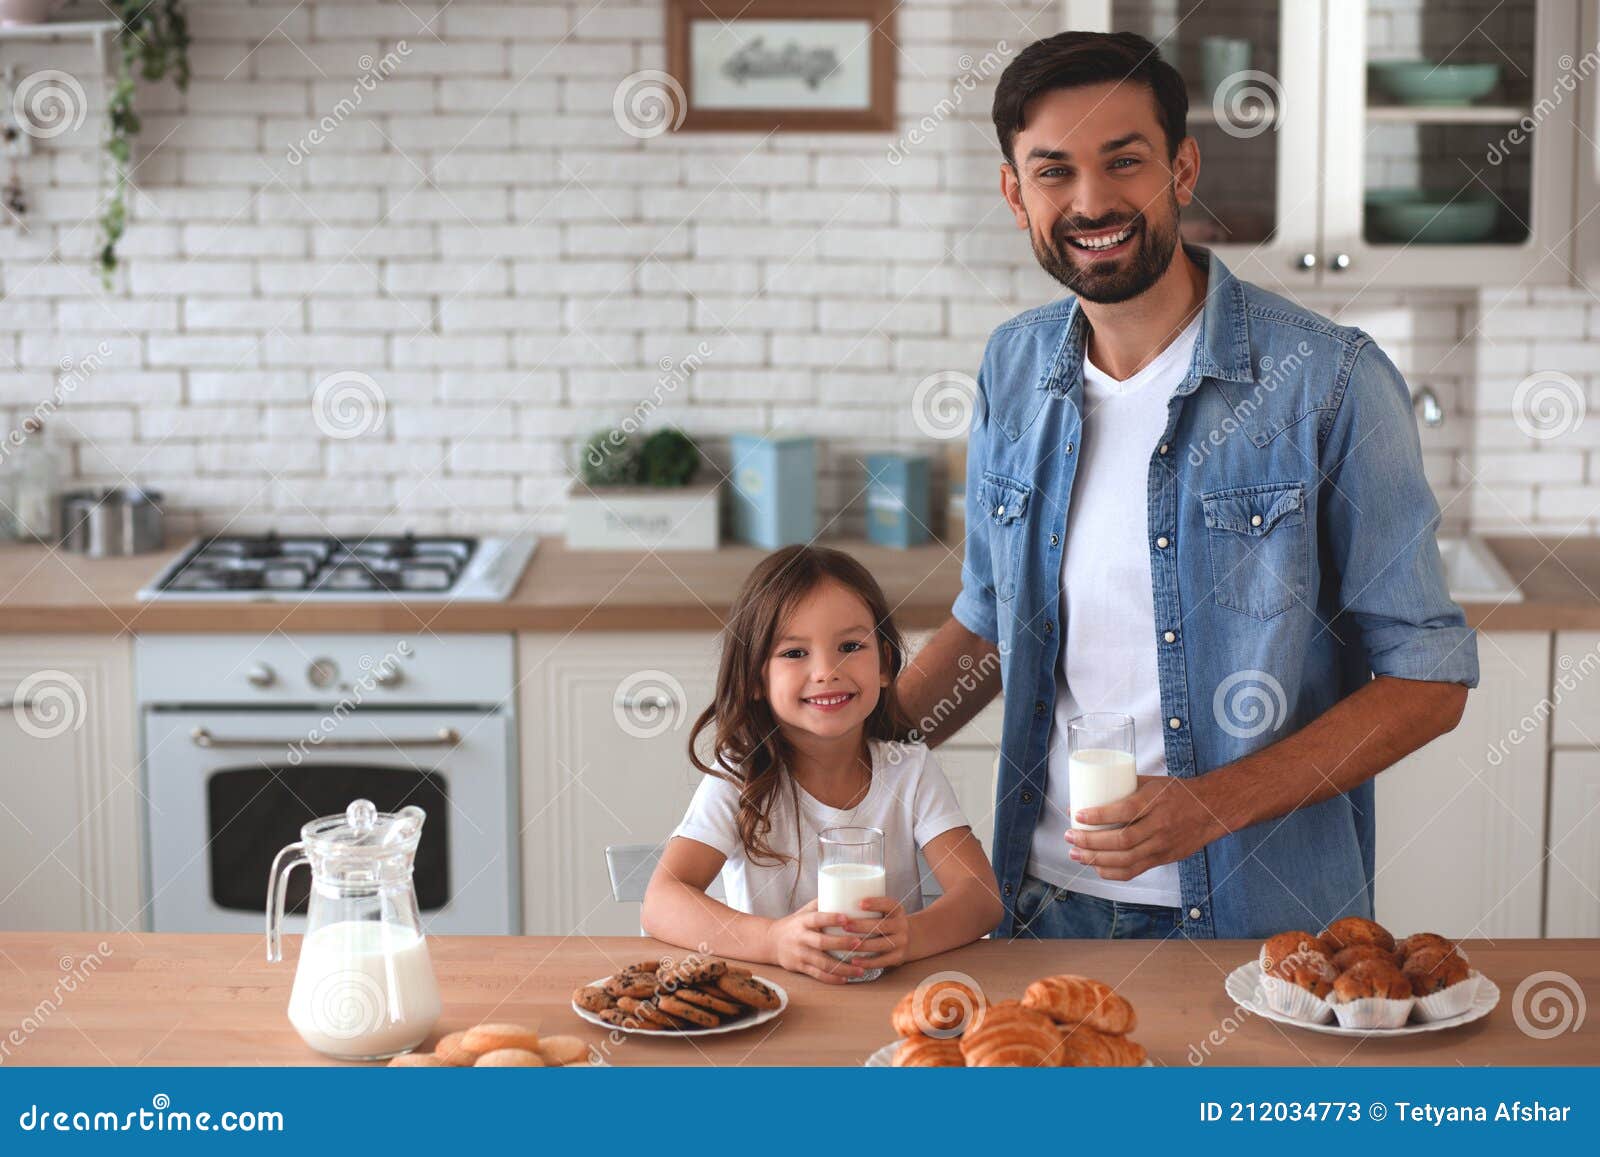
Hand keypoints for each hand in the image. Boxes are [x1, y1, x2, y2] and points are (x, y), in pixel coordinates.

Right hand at [765, 900, 865, 983]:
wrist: (771, 942)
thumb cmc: (794, 924)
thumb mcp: (803, 911)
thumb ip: (821, 903)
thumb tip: (844, 890)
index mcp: (803, 921)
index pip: (817, 918)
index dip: (831, 918)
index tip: (846, 918)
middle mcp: (801, 938)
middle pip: (822, 942)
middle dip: (841, 943)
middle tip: (859, 942)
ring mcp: (800, 954)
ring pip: (822, 963)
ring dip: (842, 967)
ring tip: (860, 970)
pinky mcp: (800, 967)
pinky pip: (818, 975)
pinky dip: (832, 978)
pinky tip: (846, 978)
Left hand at [842, 896, 910, 967]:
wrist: (909, 939)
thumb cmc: (886, 921)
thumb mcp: (885, 911)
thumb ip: (868, 907)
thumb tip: (835, 898)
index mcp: (897, 910)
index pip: (888, 904)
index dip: (875, 903)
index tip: (860, 903)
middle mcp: (901, 925)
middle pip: (882, 926)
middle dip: (862, 926)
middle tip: (845, 925)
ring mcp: (901, 942)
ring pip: (881, 944)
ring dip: (863, 945)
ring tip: (847, 944)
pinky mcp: (898, 957)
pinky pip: (882, 961)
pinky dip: (867, 962)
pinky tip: (854, 961)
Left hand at [1066, 774, 1228, 880]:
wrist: (1211, 810)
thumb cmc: (1178, 792)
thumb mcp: (1153, 782)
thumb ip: (1125, 786)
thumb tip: (1088, 791)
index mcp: (1156, 802)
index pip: (1124, 812)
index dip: (1099, 816)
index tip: (1077, 815)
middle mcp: (1159, 826)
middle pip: (1121, 840)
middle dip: (1090, 841)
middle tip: (1070, 837)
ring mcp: (1162, 845)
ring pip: (1125, 859)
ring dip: (1096, 859)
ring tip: (1076, 854)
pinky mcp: (1163, 859)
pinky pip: (1135, 870)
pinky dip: (1113, 873)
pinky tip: (1096, 868)